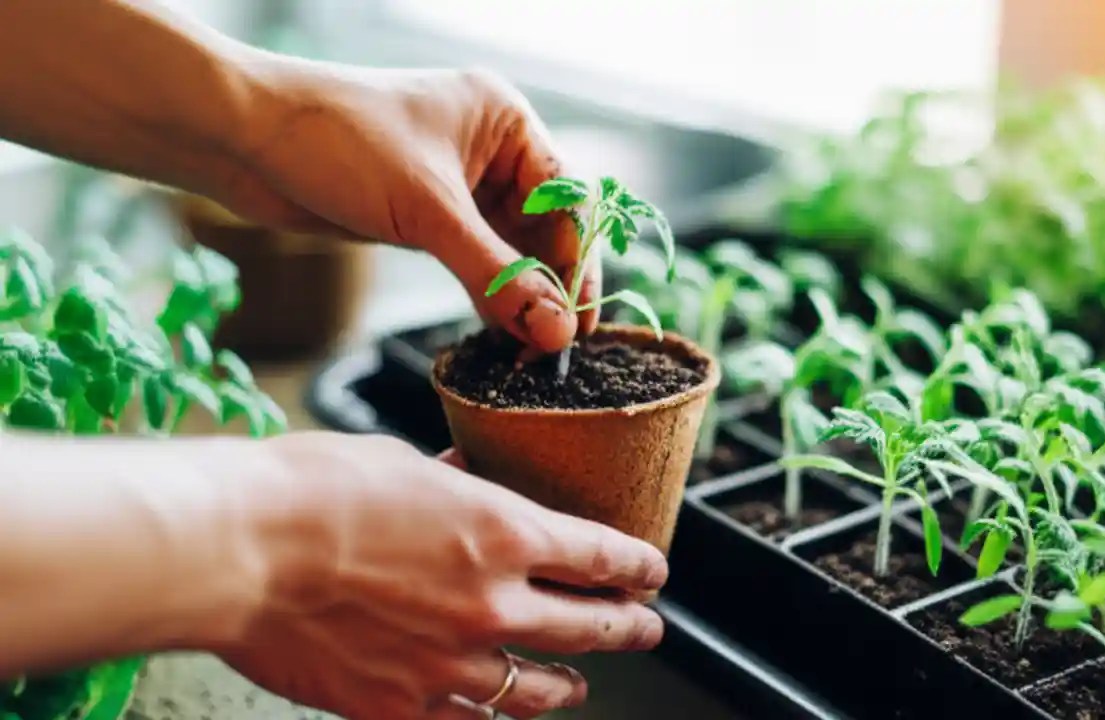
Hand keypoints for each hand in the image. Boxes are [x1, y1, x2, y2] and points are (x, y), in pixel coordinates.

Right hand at [212, 433, 666, 719]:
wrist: (241, 549)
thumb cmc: (313, 490)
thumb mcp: (400, 464)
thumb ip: (450, 484)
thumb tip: (465, 480)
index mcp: (506, 532)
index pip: (602, 556)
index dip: (638, 566)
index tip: (654, 572)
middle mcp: (495, 604)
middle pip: (590, 626)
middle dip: (628, 627)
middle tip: (646, 628)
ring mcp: (451, 664)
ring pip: (539, 686)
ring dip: (569, 683)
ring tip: (580, 684)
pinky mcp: (400, 706)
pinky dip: (493, 717)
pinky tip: (500, 713)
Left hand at [213, 60, 598, 355]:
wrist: (242, 138)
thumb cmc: (337, 142)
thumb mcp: (427, 212)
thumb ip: (496, 275)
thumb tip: (556, 332)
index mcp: (506, 120)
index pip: (567, 198)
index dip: (576, 264)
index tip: (578, 325)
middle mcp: (491, 149)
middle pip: (544, 228)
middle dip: (549, 286)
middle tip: (555, 349)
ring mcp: (459, 183)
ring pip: (510, 249)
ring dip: (519, 297)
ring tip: (529, 352)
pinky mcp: (426, 215)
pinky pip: (475, 260)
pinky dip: (486, 294)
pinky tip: (497, 333)